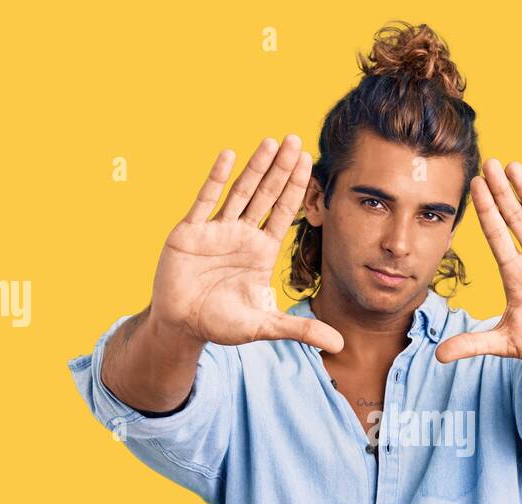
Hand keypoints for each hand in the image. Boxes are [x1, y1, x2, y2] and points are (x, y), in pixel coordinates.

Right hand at [148, 135, 344, 352]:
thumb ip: (301, 330)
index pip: (284, 213)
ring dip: (255, 167)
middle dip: (281, 169)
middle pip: (266, 195)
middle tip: (296, 140)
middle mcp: (242, 234)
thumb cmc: (221, 323)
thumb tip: (340, 345)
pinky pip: (205, 200)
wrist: (182, 326)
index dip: (296, 188)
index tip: (310, 162)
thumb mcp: (265, 326)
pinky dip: (216, 178)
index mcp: (261, 251)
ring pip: (240, 191)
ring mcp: (216, 230)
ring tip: (271, 141)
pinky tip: (229, 156)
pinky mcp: (191, 231)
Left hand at [435, 158, 521, 364]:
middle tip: (488, 163)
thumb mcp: (508, 343)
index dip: (485, 211)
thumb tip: (437, 356)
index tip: (474, 185)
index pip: (496, 235)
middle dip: (501, 192)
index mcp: (515, 274)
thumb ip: (474, 343)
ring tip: (513, 166)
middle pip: (514, 219)